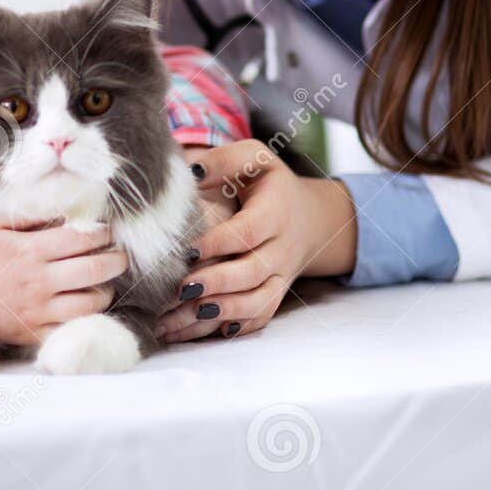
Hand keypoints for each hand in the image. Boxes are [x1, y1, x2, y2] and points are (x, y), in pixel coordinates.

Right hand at [0, 216, 127, 346]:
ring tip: (104, 284)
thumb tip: (63, 203)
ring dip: (104, 292)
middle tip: (119, 257)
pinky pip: (68, 331)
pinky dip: (84, 320)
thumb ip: (28, 211)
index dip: (102, 233)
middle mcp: (38, 281)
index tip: (107, 231)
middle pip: (93, 271)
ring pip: (88, 305)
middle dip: (115, 261)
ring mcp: (35, 310)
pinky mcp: (29, 333)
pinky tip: (84, 309)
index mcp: (30, 250)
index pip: (82, 239)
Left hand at [155, 141, 356, 342]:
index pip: (247, 231)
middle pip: (252, 272)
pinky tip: (203, 330)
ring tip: (186, 314)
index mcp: (275, 213)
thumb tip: (189, 172)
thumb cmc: (270, 184)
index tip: (184, 250)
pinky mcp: (276, 294)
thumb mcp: (255, 159)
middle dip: (216, 283)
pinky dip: (236, 326)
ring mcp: (281, 276)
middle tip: (180, 289)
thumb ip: (224, 160)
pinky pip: (260, 317)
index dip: (216, 242)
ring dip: (222, 311)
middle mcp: (282, 249)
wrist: (310, 218)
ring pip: (258, 302)